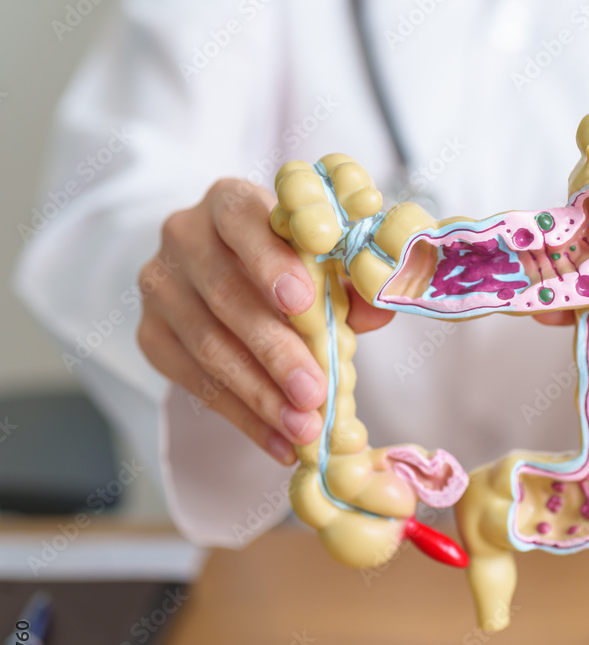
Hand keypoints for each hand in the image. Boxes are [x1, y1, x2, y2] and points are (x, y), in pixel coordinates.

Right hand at [137, 179, 391, 464]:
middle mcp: (183, 236)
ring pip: (208, 347)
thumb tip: (382, 307)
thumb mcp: (322, 257)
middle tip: (314, 392)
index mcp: (229, 202)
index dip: (271, 261)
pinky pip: (195, 384)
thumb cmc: (288, 261)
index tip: (303, 303)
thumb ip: (350, 278)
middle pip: (226, 295)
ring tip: (304, 428)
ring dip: (261, 396)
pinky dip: (243, 418)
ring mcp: (161, 288)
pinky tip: (279, 443)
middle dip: (275, 351)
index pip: (241, 220)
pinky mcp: (151, 335)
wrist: (222, 270)